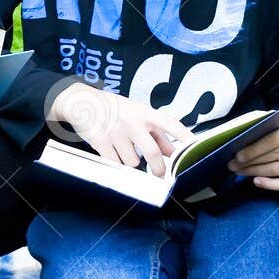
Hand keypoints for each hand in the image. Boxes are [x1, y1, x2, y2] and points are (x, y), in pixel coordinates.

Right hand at [50, 83, 190, 175]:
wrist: (83, 102)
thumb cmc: (114, 109)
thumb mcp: (137, 114)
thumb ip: (155, 132)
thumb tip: (172, 152)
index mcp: (145, 113)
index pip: (171, 124)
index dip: (185, 137)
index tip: (195, 148)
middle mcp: (132, 122)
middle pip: (152, 153)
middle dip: (158, 169)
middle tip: (159, 175)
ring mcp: (116, 132)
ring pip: (132, 161)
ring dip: (130, 161)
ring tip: (122, 149)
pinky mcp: (101, 142)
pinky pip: (115, 163)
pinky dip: (116, 163)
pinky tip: (111, 152)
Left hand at [228, 116, 278, 191]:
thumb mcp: (278, 121)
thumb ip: (261, 124)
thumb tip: (238, 133)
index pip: (271, 141)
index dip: (253, 150)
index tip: (237, 156)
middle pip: (272, 157)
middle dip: (249, 162)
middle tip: (232, 165)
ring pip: (276, 170)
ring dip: (254, 172)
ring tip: (239, 171)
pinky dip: (271, 184)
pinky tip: (257, 181)